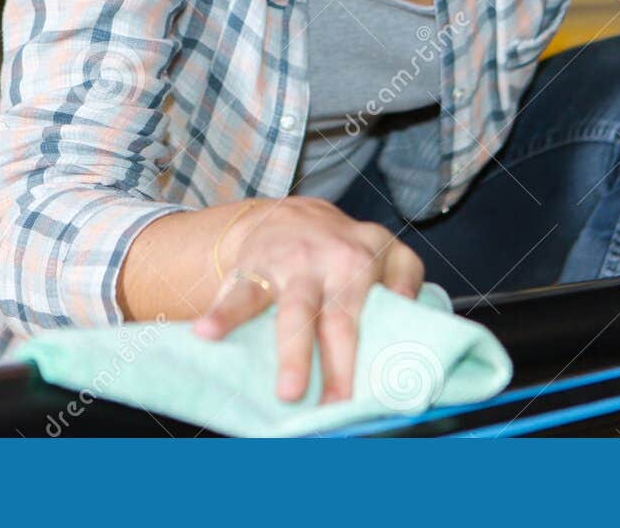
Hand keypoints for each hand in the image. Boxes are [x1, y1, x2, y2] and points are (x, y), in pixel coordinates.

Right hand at [190, 197, 423, 404]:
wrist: (290, 215)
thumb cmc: (343, 250)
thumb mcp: (384, 249)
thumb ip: (406, 277)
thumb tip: (414, 321)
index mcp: (371, 256)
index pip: (391, 291)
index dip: (395, 329)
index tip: (389, 376)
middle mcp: (335, 258)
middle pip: (341, 315)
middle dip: (340, 363)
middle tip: (340, 403)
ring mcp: (294, 263)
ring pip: (295, 311)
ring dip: (293, 353)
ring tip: (288, 391)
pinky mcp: (255, 266)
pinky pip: (240, 293)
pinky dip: (222, 315)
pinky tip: (206, 333)